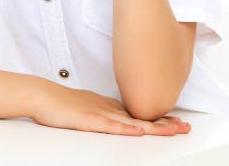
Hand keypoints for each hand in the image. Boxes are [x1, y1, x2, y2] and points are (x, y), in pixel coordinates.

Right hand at [31, 81, 190, 135]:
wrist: (43, 95)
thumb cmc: (61, 103)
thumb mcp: (87, 106)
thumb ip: (103, 111)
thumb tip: (117, 117)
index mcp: (109, 105)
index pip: (139, 113)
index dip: (160, 118)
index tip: (177, 122)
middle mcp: (110, 108)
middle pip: (142, 117)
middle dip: (165, 123)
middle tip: (186, 127)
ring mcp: (101, 114)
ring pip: (133, 122)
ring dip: (155, 127)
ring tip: (174, 131)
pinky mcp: (90, 121)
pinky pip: (112, 126)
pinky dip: (127, 129)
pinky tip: (139, 132)